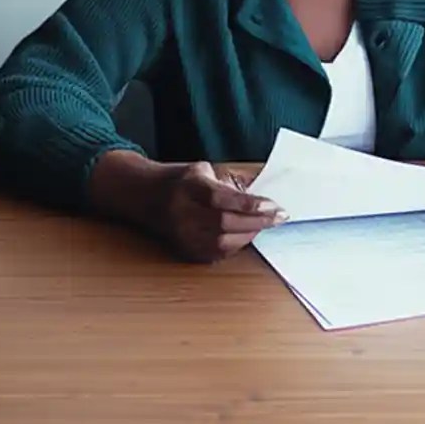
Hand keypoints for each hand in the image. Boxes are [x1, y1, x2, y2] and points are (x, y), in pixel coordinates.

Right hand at [161, 162, 286, 261]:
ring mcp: (182, 235)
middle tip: (279, 217)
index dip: (250, 205)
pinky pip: (217, 253)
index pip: (221, 199)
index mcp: (188, 187)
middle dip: (257, 221)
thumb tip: (267, 189)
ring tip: (264, 223)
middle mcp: (182, 213)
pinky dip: (237, 245)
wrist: (145, 196)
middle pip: (225, 223)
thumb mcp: (204, 170)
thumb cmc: (181, 181)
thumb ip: (233, 182)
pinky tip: (246, 234)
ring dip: (250, 234)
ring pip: (223, 242)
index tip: (274, 206)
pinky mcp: (184, 250)